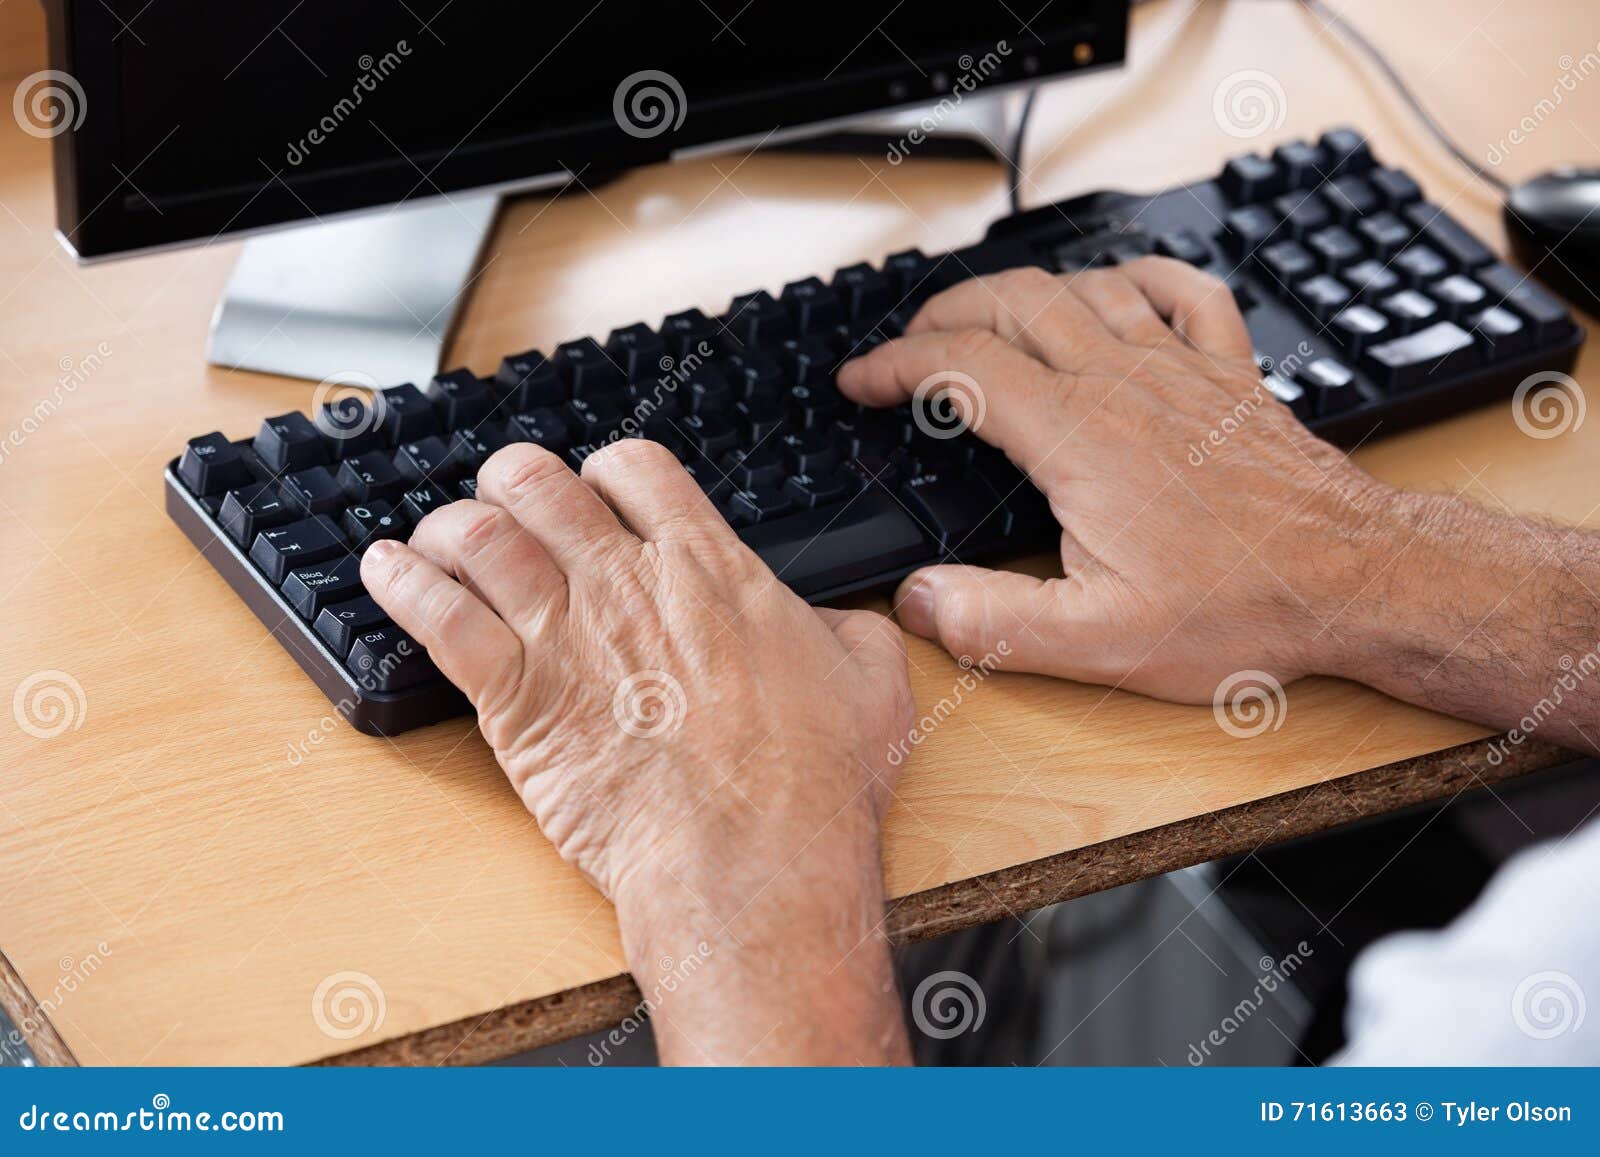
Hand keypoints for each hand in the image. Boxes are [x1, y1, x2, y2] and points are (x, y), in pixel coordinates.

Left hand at [360, 438, 914, 1063]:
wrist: (751, 860)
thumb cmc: (811, 783)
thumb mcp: (869, 681)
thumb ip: (849, 629)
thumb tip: (841, 622)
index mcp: (708, 567)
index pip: (633, 470)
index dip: (606, 470)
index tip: (598, 492)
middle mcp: (625, 582)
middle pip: (537, 484)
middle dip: (514, 482)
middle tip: (507, 504)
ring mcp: (563, 635)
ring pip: (476, 537)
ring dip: (449, 527)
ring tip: (437, 537)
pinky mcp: (516, 700)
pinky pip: (437, 618)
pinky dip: (402, 585)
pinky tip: (384, 573)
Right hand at [837, 258, 1393, 702]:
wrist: (1354, 581)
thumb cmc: (1241, 607)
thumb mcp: (1100, 643)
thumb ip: (995, 622)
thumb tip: (917, 601)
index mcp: (1080, 440)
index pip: (963, 369)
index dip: (897, 365)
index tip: (862, 380)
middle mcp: (1126, 386)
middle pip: (1014, 304)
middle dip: (944, 311)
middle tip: (909, 342)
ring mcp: (1183, 371)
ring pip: (1086, 286)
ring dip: (1024, 289)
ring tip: (988, 313)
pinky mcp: (1230, 375)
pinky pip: (1183, 291)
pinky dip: (1139, 276)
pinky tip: (1120, 286)